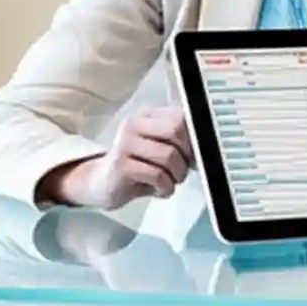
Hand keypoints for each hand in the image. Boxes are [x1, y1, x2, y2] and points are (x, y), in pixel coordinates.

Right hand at [40, 106, 191, 209]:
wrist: (100, 184)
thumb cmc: (134, 166)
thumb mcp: (155, 147)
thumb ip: (176, 141)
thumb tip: (205, 144)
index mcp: (145, 116)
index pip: (180, 116)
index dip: (193, 137)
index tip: (193, 154)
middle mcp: (134, 125)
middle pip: (176, 131)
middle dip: (186, 156)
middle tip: (182, 170)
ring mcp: (125, 144)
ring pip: (169, 156)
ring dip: (177, 176)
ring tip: (170, 182)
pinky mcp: (121, 166)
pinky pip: (157, 175)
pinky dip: (165, 188)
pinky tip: (158, 190)